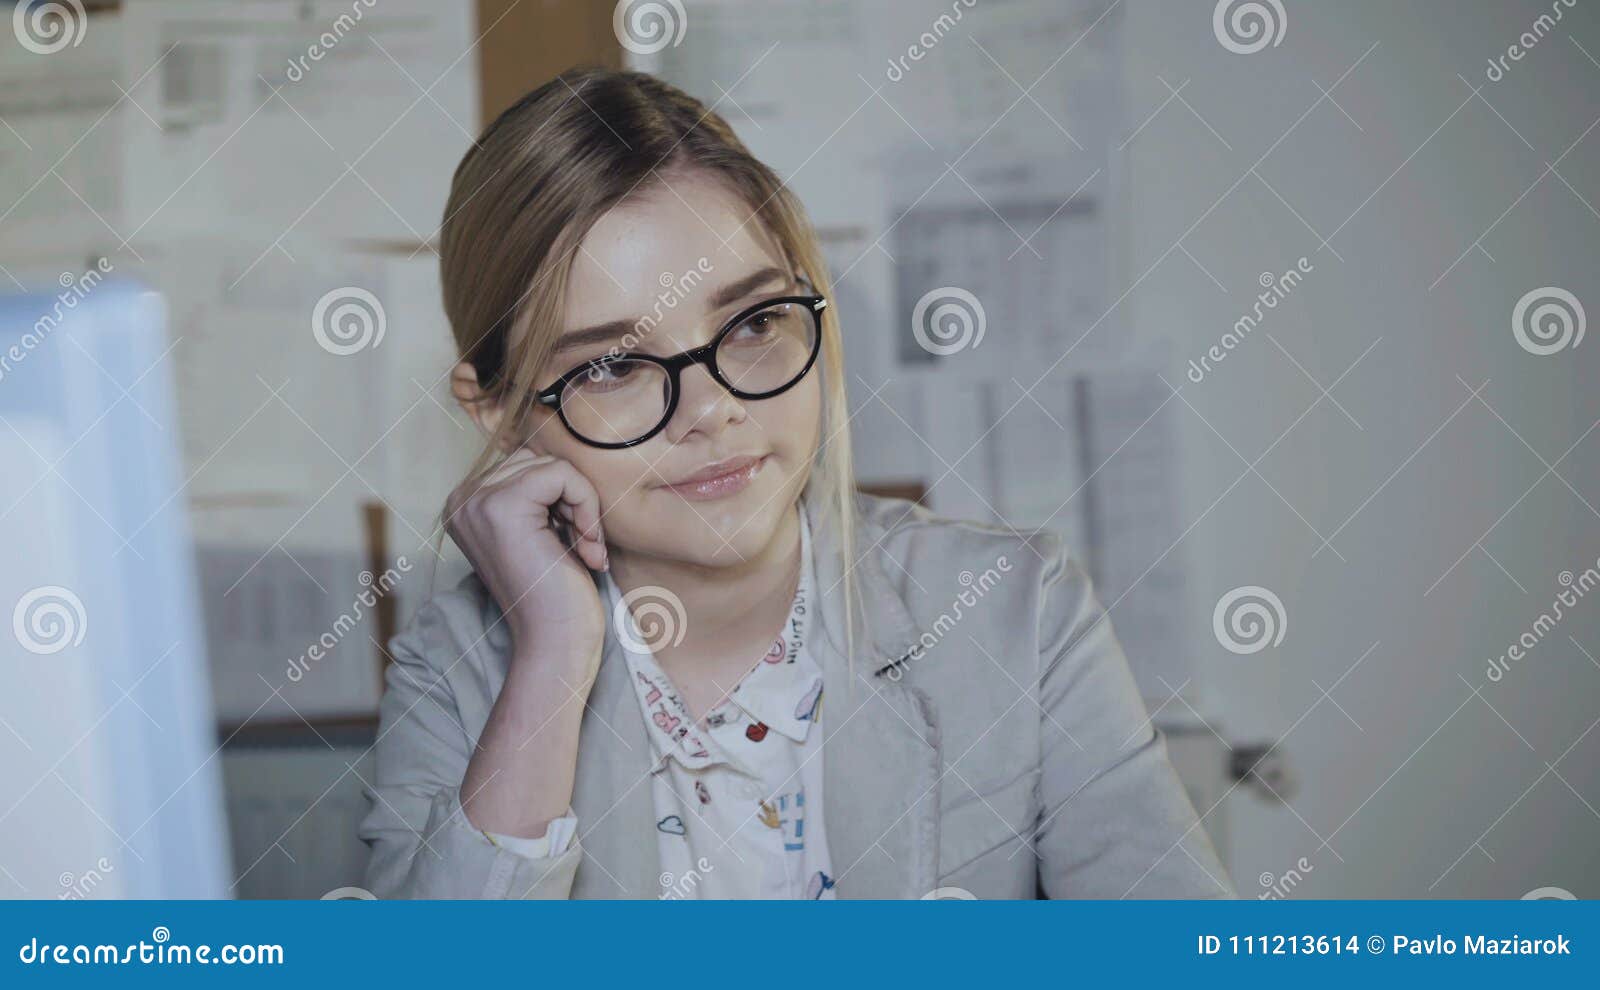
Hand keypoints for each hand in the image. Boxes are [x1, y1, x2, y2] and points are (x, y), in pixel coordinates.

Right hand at [443, 450, 607, 671]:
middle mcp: (461, 500)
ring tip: (586, 548)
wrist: (554, 641)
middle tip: (585, 546)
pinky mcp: (503, 506)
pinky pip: (563, 475)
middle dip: (573, 500)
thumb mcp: (538, 531)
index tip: (575, 540)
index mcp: (464, 505)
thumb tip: (554, 450)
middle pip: (538, 461)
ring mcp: (476, 501)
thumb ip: (535, 493)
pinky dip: (587, 506)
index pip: (526, 465)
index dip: (561, 498)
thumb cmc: (555, 593)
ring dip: (582, 506)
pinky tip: (589, 547)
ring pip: (553, 466)